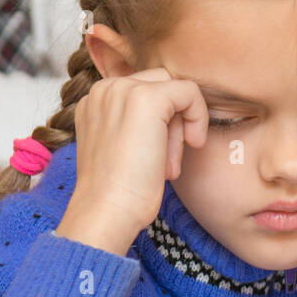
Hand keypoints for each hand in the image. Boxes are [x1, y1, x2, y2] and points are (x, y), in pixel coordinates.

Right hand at [60, 68, 207, 254]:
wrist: (108, 210)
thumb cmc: (117, 192)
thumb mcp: (123, 148)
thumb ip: (136, 125)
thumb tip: (172, 118)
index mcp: (97, 100)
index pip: (144, 92)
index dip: (160, 125)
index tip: (157, 159)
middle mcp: (105, 88)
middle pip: (160, 87)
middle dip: (172, 124)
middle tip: (166, 164)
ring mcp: (123, 90)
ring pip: (175, 92)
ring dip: (180, 128)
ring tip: (168, 165)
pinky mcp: (148, 99)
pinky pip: (190, 92)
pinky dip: (199, 117)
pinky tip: (193, 145)